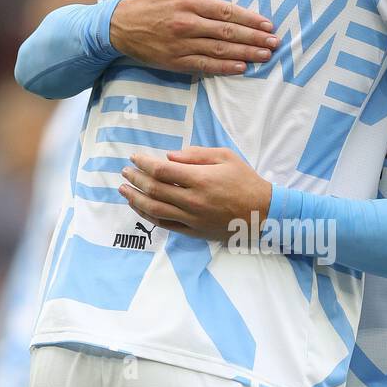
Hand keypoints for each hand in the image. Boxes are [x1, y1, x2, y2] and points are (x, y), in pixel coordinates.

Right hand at [109, 0, 277, 75]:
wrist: (120, 27)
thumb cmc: (149, 1)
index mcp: (188, 2)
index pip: (226, 11)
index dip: (249, 18)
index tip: (268, 24)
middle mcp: (187, 24)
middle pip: (228, 31)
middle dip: (254, 38)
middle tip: (275, 42)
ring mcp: (182, 45)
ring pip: (220, 50)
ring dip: (246, 53)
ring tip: (265, 55)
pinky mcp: (176, 61)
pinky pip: (205, 66)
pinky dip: (225, 68)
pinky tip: (242, 67)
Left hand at [119, 147, 271, 240]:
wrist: (262, 213)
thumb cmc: (245, 181)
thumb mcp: (226, 157)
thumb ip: (196, 154)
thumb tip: (168, 157)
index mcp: (200, 179)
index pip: (162, 171)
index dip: (144, 163)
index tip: (134, 157)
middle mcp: (193, 200)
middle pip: (154, 189)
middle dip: (135, 178)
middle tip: (125, 171)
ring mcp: (192, 218)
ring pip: (154, 209)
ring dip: (135, 198)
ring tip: (123, 190)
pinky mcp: (194, 231)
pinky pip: (165, 224)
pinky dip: (148, 215)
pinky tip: (139, 207)